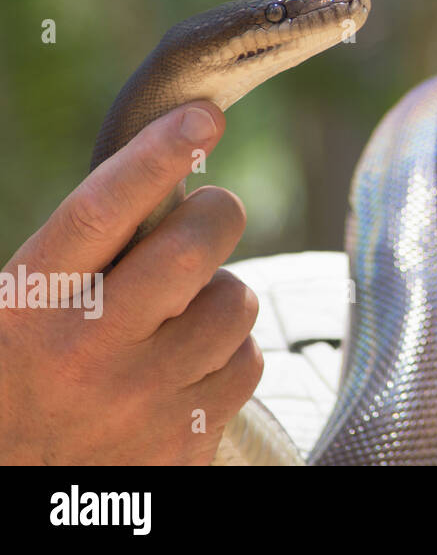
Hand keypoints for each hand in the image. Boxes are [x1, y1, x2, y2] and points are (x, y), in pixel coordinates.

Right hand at [0, 102, 262, 463]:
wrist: (14, 490)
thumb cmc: (21, 379)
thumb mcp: (19, 309)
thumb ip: (82, 252)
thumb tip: (163, 174)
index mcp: (29, 305)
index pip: (100, 211)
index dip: (156, 154)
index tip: (202, 114)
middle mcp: (86, 351)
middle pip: (194, 248)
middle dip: (218, 214)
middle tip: (211, 213)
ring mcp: (141, 400)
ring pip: (233, 302)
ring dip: (220, 294)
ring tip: (180, 315)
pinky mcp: (183, 442)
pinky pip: (245, 363)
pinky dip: (229, 354)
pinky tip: (189, 368)